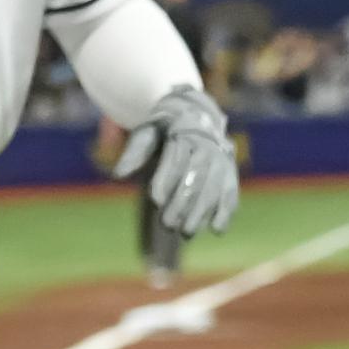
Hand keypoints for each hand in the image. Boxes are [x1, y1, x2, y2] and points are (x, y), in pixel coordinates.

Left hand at [116, 83, 238, 253]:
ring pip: (214, 187)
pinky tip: (216, 230)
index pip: (177, 159)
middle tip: (167, 224)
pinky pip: (230, 191)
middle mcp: (208, 146)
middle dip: (183, 203)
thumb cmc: (163, 128)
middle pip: (197, 177)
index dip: (167, 179)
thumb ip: (134, 153)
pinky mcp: (230, 171)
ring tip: (186, 233)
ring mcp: (222, 159)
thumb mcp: (145, 133)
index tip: (155, 200)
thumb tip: (118, 176)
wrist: (195, 115)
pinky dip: (225, 210)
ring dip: (201, 212)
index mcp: (185, 132)